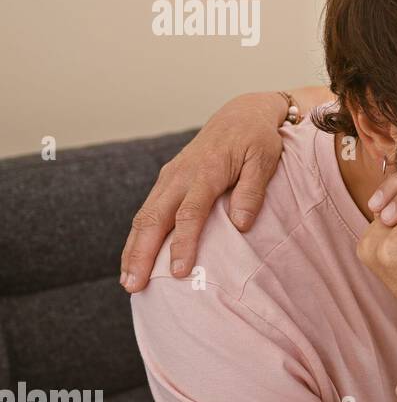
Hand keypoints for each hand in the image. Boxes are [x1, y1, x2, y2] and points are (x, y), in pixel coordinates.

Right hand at [120, 92, 286, 290]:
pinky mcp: (167, 180)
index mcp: (205, 172)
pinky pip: (147, 210)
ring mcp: (170, 177)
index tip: (180, 271)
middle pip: (154, 218)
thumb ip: (252, 191)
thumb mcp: (264, 160)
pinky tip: (134, 258)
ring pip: (144, 216)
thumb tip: (241, 224)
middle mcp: (180, 175)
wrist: (241, 114)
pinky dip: (138, 236)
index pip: (190, 214)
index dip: (183, 244)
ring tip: (128, 281)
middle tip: (134, 286)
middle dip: (142, 254)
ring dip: (133, 249)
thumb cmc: (257, 139)